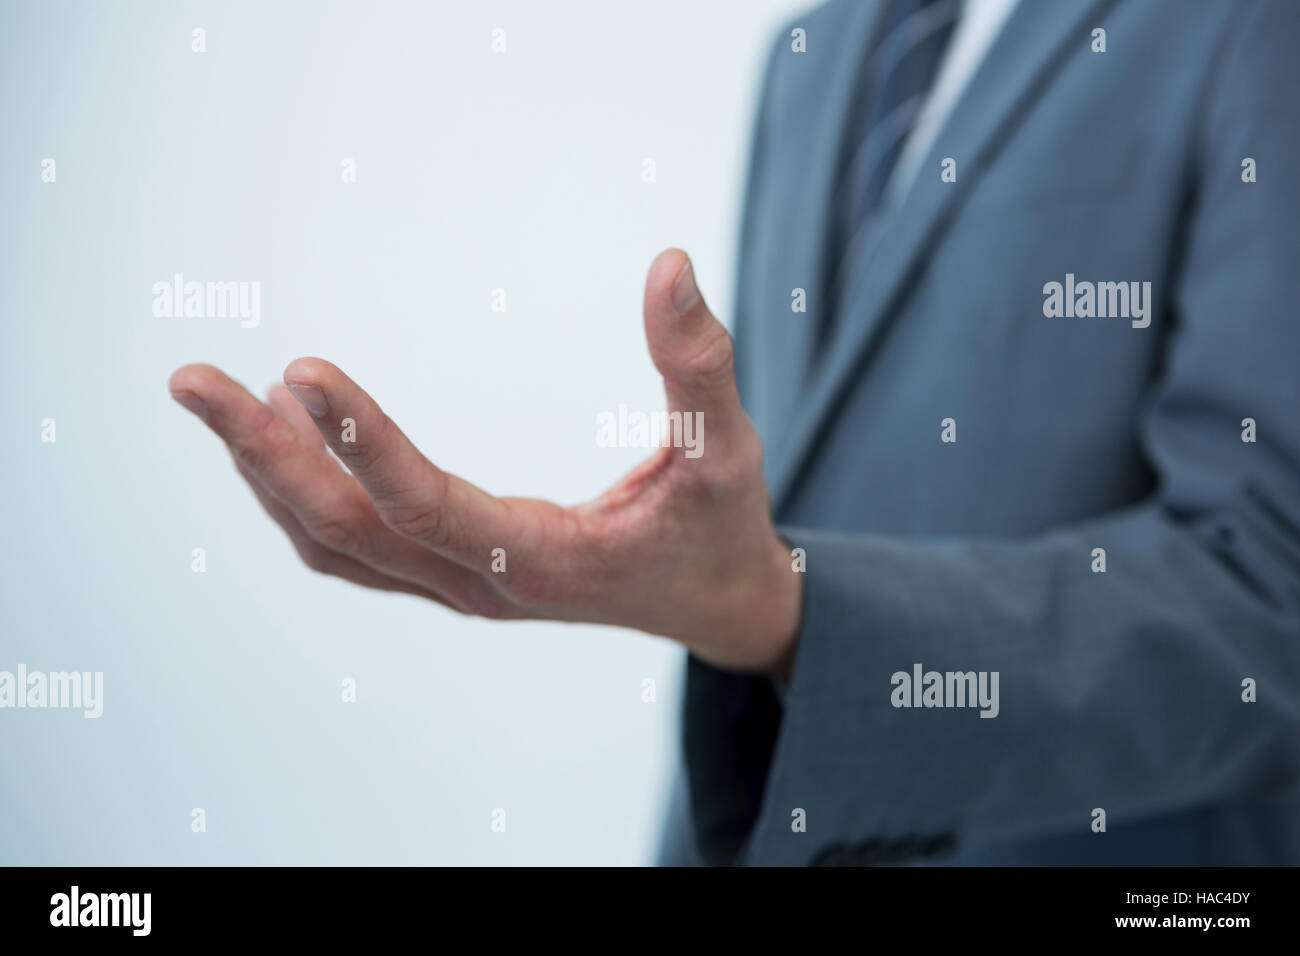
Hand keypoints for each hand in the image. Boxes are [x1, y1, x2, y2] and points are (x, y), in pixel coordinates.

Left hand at [168, 249, 801, 674]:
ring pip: (337, 546)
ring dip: (271, 476)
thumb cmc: (721, 529)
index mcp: (544, 562)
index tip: (300, 370)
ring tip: (221, 398)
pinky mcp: (453, 578)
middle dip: (264, 456)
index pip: (429, 508)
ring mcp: (460, 590)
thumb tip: (672, 265)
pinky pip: (355, 550)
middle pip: (345, 532)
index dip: (362, 443)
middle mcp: (483, 587)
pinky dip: (303, 500)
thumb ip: (698, 364)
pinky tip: (285, 440)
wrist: (716, 605)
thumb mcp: (727, 450)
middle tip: (192, 380)